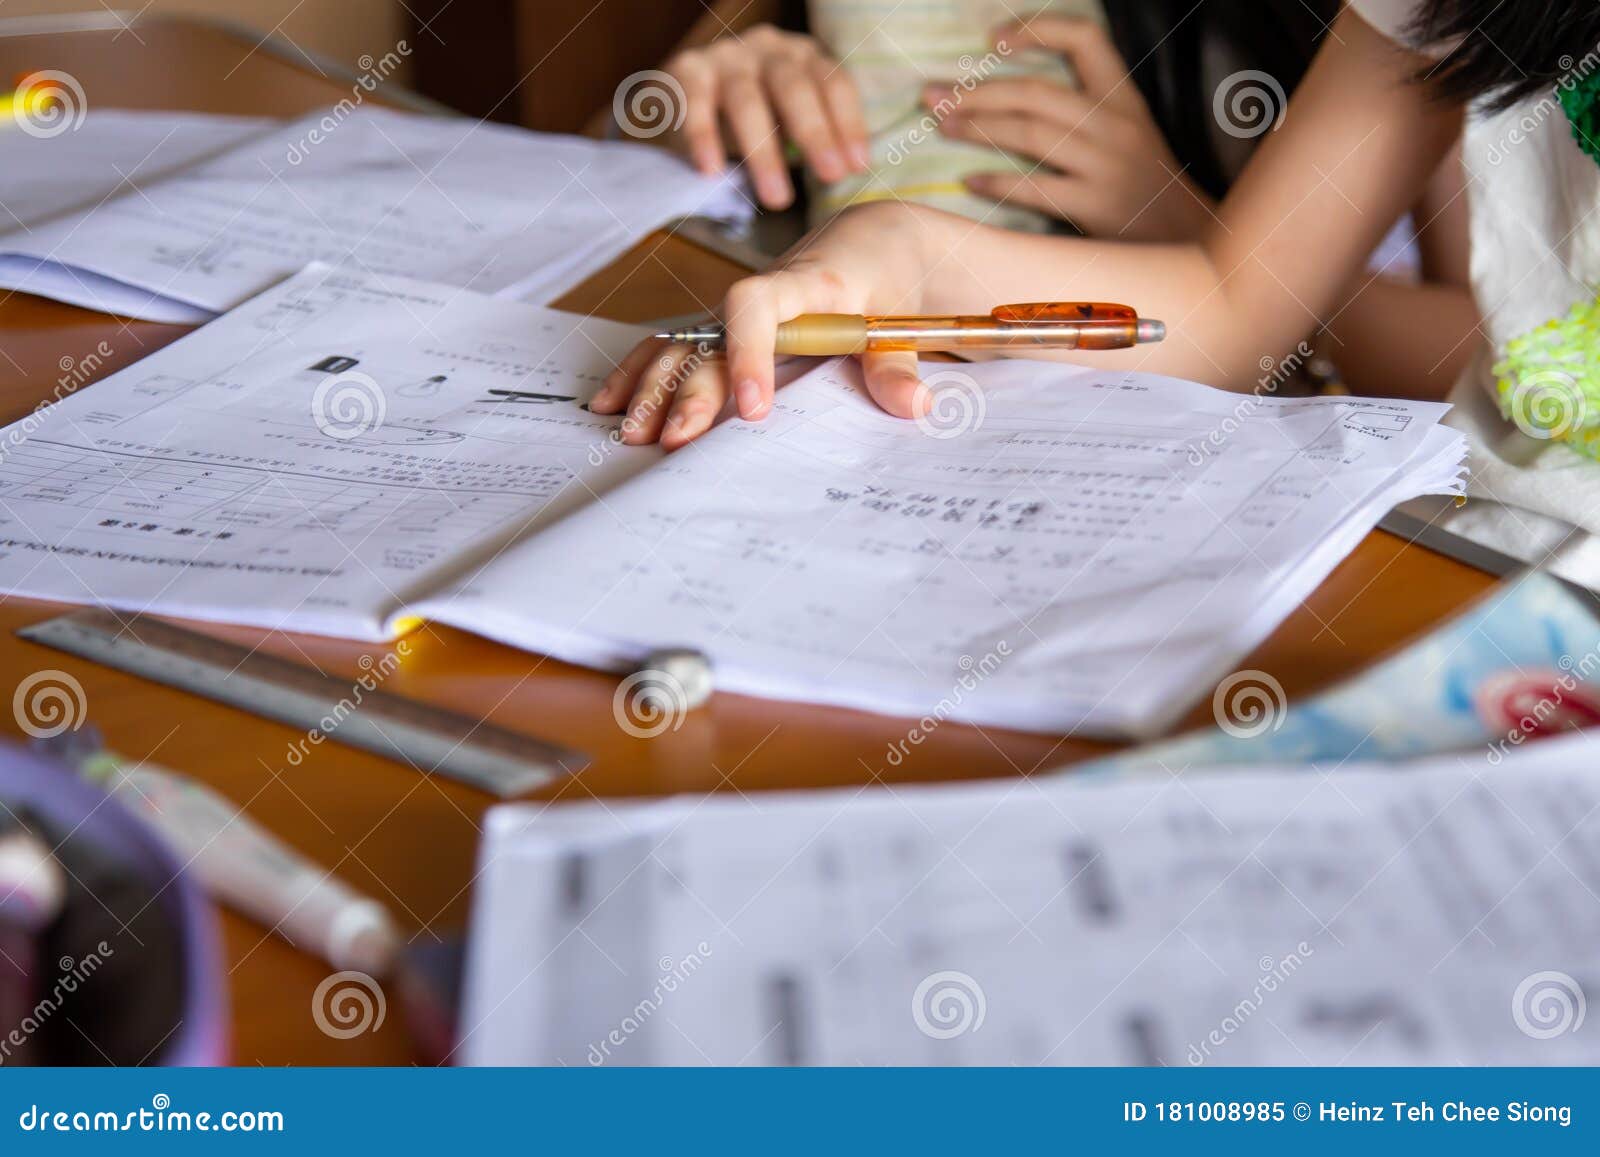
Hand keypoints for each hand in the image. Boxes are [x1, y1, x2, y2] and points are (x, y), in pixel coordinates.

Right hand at [588, 203, 942, 447]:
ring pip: (683, 343)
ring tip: (630, 432)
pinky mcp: (728, 331)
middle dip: (689, 390)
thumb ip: (897, 362)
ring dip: (652, 386)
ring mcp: (737, 315)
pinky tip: (612, 404)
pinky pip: (678, 347)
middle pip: (710, 339)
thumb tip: (913, 405)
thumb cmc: (888, 279)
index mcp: (805, 284)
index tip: (754, 408)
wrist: (874, 242)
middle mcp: (761, 297)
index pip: (758, 304)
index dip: (749, 353)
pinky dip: (644, 373)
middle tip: (675, 441)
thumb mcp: (904, 319)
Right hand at [661, 24, 870, 209]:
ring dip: (764, 152)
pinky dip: (703, 137)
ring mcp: (725, 57)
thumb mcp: (788, 122)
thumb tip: (844, 172)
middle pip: (794, 87)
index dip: (848, 123)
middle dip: (815, 133)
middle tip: (830, 176)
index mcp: (803, 58)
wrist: (680, 101)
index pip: (833, 83)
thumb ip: (812, 140)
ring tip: (777, 199)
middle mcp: (768, 49)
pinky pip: (696, 104)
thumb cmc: (749, 118)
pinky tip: (711, 170)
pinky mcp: (686, 70)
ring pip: (746, 99)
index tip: (857, 167)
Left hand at [927, 17, 1215, 240]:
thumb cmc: (1142, 184)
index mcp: (1123, 97)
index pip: (1085, 39)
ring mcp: (1106, 164)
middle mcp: (1115, 123)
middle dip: (977, 91)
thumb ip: (1083, 111)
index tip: (992, 38)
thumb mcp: (1127, 133)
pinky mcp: (1096, 204)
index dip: (1038, 29)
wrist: (1186, 238)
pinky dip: (997, 183)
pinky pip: (1036, 187)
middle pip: (1036, 92)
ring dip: (978, 128)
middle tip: (933, 95)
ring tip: (942, 126)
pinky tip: (967, 180)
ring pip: (1030, 134)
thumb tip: (1009, 99)